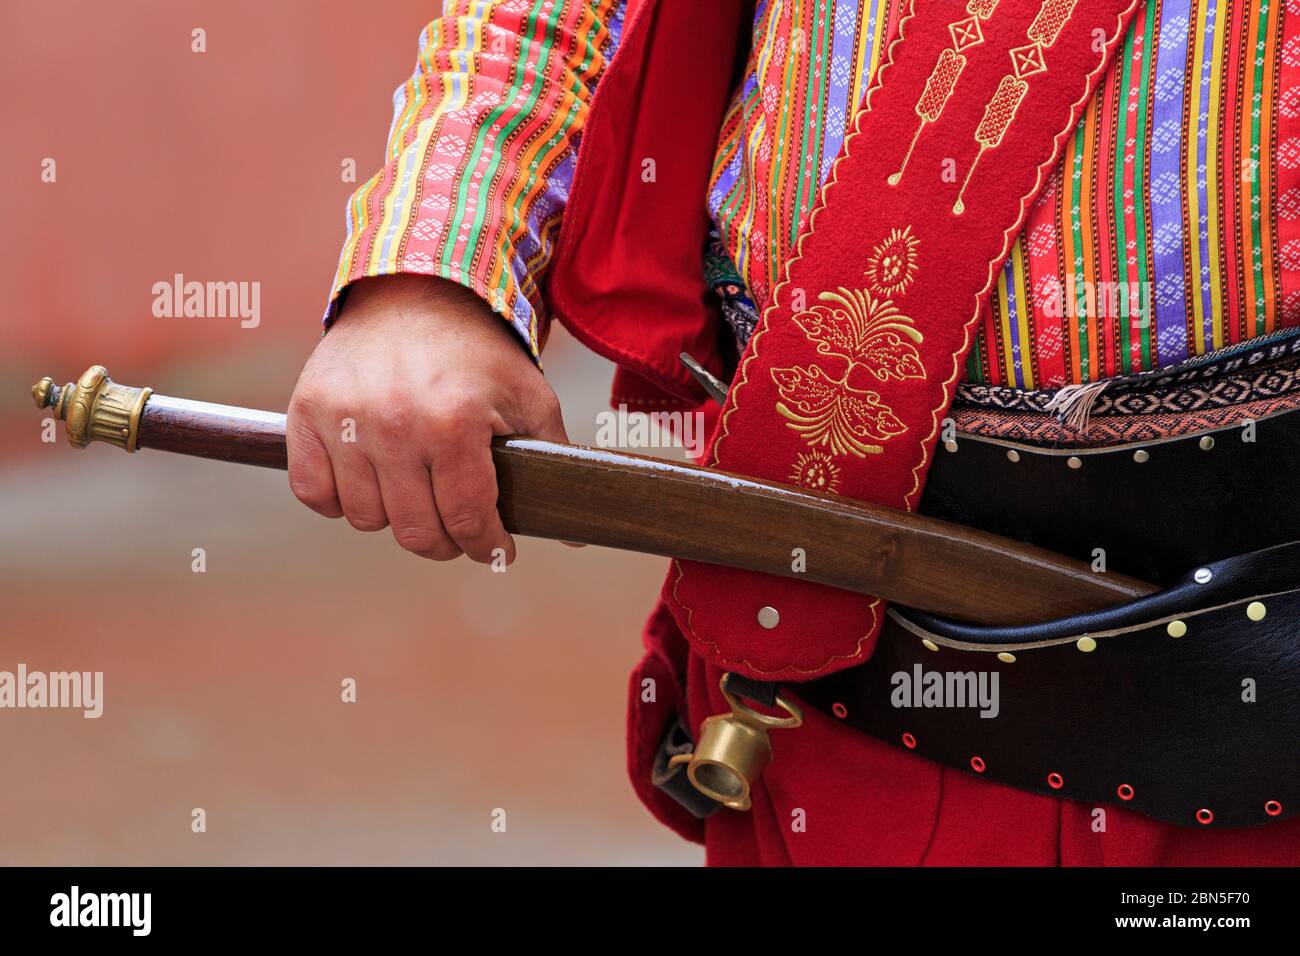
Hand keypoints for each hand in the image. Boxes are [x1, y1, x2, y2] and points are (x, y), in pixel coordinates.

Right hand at [287, 274, 567, 563]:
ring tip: (416, 491)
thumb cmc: (477, 352)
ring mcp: (344, 419)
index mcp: (454, 422)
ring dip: (393, 516)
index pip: (467, 519)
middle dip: (446, 541)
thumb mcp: (530, 397)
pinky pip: (313, 492)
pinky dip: (338, 499)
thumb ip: (552, 461)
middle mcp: (394, 423)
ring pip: (365, 518)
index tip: (497, 549)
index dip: (488, 547)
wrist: (415, 291)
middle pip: (416, 531)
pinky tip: (370, 482)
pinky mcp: (305, 412)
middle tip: (459, 527)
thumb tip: (572, 529)